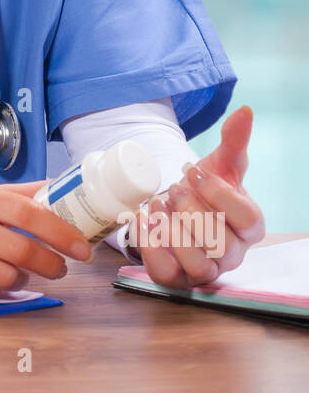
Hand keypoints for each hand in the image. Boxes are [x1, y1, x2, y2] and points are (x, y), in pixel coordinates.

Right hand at [0, 180, 94, 298]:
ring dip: (23, 280)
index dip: (62, 232)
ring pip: (8, 276)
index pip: (29, 212)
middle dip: (51, 264)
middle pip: (24, 250)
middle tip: (60, 268)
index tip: (81, 248)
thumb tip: (58, 188)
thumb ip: (14, 195)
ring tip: (21, 274)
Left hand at [124, 105, 265, 289]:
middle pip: (220, 243)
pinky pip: (166, 274)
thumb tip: (245, 112)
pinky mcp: (177, 279)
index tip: (192, 171)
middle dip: (191, 211)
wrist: (176, 207)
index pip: (247, 218)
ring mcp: (205, 270)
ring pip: (198, 265)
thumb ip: (234, 140)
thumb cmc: (205, 189)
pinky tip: (141, 219)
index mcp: (250, 227)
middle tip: (172, 189)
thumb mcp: (220, 163)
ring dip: (173, 231)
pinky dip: (150, 246)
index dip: (218, 193)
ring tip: (157, 203)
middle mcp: (233, 254)